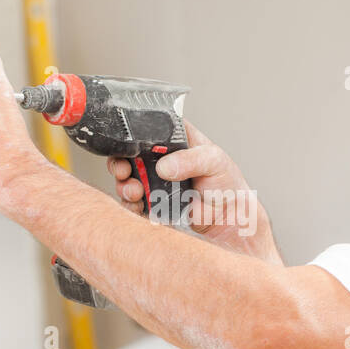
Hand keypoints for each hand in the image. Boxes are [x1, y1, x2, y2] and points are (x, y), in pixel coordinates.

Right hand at [107, 119, 280, 262]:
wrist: (229, 219)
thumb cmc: (226, 184)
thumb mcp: (215, 161)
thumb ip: (191, 159)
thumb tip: (165, 165)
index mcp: (175, 139)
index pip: (148, 129)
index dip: (134, 135)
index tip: (130, 145)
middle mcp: (160, 158)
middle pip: (129, 154)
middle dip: (120, 163)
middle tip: (123, 170)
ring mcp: (154, 181)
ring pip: (127, 179)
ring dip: (124, 185)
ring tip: (134, 191)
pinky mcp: (152, 203)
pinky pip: (133, 203)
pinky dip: (131, 205)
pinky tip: (138, 205)